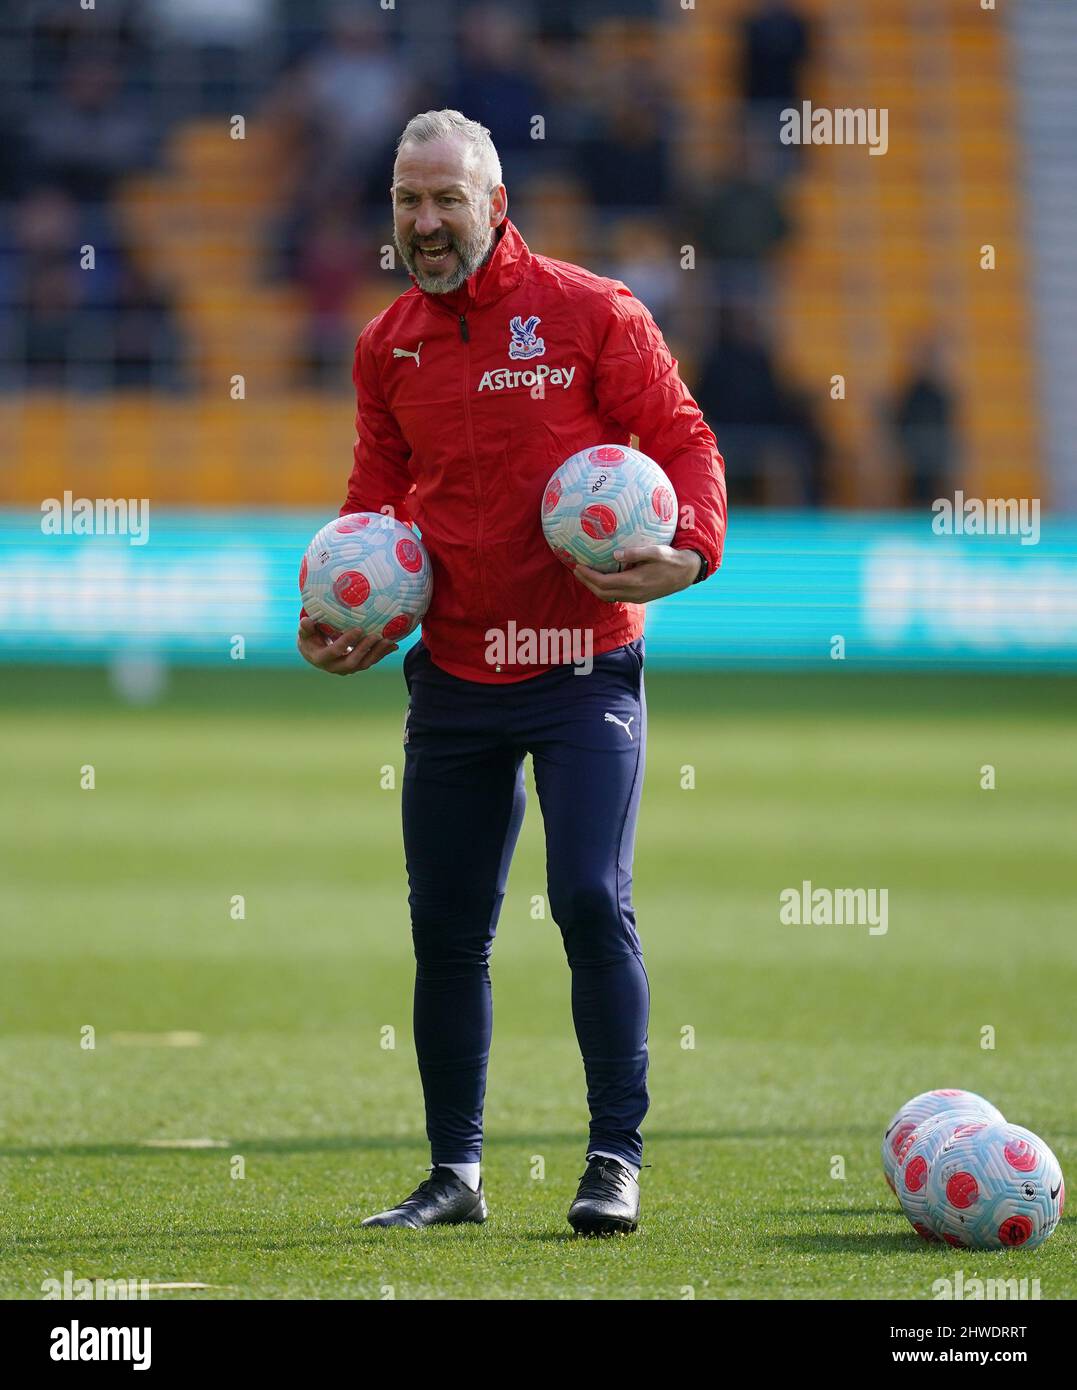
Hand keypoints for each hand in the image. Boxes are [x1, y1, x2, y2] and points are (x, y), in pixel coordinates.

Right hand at [297, 614, 398, 674]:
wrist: (314, 652)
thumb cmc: (309, 638)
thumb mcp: (305, 633)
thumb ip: (306, 628)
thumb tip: (306, 621)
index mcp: (321, 658)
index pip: (335, 651)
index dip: (347, 641)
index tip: (358, 629)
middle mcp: (335, 667)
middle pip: (353, 662)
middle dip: (365, 649)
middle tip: (376, 635)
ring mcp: (347, 668)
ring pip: (365, 664)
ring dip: (378, 653)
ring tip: (389, 641)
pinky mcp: (357, 666)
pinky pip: (371, 661)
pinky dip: (382, 654)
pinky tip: (393, 645)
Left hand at [571, 545, 700, 603]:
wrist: (687, 574)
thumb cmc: (672, 559)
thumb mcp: (656, 551)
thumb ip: (636, 553)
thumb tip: (615, 554)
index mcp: (635, 582)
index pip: (604, 583)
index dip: (589, 576)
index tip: (578, 566)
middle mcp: (633, 593)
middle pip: (602, 593)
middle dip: (587, 582)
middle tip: (576, 570)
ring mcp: (636, 597)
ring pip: (608, 596)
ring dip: (594, 587)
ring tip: (584, 575)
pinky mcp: (639, 597)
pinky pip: (616, 596)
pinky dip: (604, 589)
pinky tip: (601, 579)